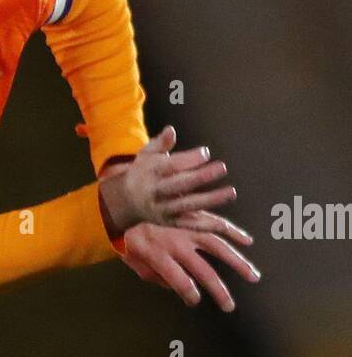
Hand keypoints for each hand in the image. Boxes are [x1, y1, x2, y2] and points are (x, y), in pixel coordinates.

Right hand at [99, 125, 235, 234]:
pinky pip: (192, 225)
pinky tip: (226, 226)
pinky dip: (208, 226)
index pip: (171, 166)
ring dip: (210, 200)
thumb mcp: (146, 154)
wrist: (126, 201)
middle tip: (222, 167)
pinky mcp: (172, 222)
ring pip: (188, 205)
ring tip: (231, 192)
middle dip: (201, 177)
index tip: (206, 152)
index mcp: (151, 173)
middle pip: (180, 185)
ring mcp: (164, 209)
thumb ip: (160, 143)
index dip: (189, 159)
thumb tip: (171, 130)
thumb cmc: (143, 171)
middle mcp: (157, 193)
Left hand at [121, 214, 260, 311]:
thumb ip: (154, 276)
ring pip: (218, 246)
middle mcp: (177, 242)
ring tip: (252, 275)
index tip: (195, 300)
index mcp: (158, 255)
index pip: (180, 281)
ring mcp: (187, 227)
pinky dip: (234, 231)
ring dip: (237, 262)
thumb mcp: (133, 260)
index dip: (189, 294)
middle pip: (203, 270)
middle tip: (229, 306)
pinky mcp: (193, 214)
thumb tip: (176, 288)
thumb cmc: (126, 234)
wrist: (124, 199)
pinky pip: (217, 222)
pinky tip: (247, 241)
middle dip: (218, 290)